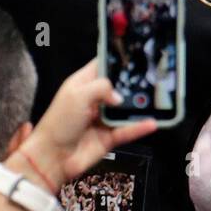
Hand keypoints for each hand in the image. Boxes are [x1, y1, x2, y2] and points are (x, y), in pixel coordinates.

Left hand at [10, 59, 155, 189]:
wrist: (53, 157)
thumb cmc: (59, 121)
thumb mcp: (78, 95)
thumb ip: (101, 88)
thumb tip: (119, 96)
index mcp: (82, 84)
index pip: (101, 67)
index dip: (115, 61)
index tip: (134, 54)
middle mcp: (93, 100)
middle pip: (117, 88)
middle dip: (132, 83)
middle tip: (153, 76)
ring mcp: (101, 119)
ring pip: (124, 110)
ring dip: (138, 106)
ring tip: (158, 99)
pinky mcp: (108, 138)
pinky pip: (127, 130)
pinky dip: (139, 127)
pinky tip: (152, 123)